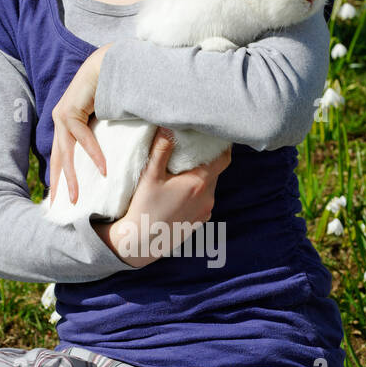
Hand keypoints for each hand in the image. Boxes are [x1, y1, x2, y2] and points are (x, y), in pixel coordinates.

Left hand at [48, 43, 111, 206]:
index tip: (60, 198)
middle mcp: (60, 122)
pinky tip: (103, 169)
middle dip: (59, 185)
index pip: (60, 156)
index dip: (60, 177)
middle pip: (57, 160)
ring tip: (77, 197)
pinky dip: (94, 154)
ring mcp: (62, 116)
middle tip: (60, 207)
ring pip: (65, 154)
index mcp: (65, 125)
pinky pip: (82, 138)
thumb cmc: (110, 90)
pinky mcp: (69, 111)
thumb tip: (111, 159)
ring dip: (72, 178)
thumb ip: (101, 136)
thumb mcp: (103, 121)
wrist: (108, 64)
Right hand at [96, 128, 232, 267]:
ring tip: (185, 171)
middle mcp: (208, 197)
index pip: (224, 158)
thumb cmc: (144, 207)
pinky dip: (198, 193)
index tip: (216, 136)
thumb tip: (169, 125)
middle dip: (208, 160)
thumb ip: (162, 149)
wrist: (141, 242)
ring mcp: (206, 211)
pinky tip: (182, 192)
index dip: (222, 145)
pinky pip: (205, 201)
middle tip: (195, 149)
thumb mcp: (150, 175)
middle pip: (216, 171)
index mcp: (199, 182)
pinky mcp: (200, 221)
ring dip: (202, 177)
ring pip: (210, 186)